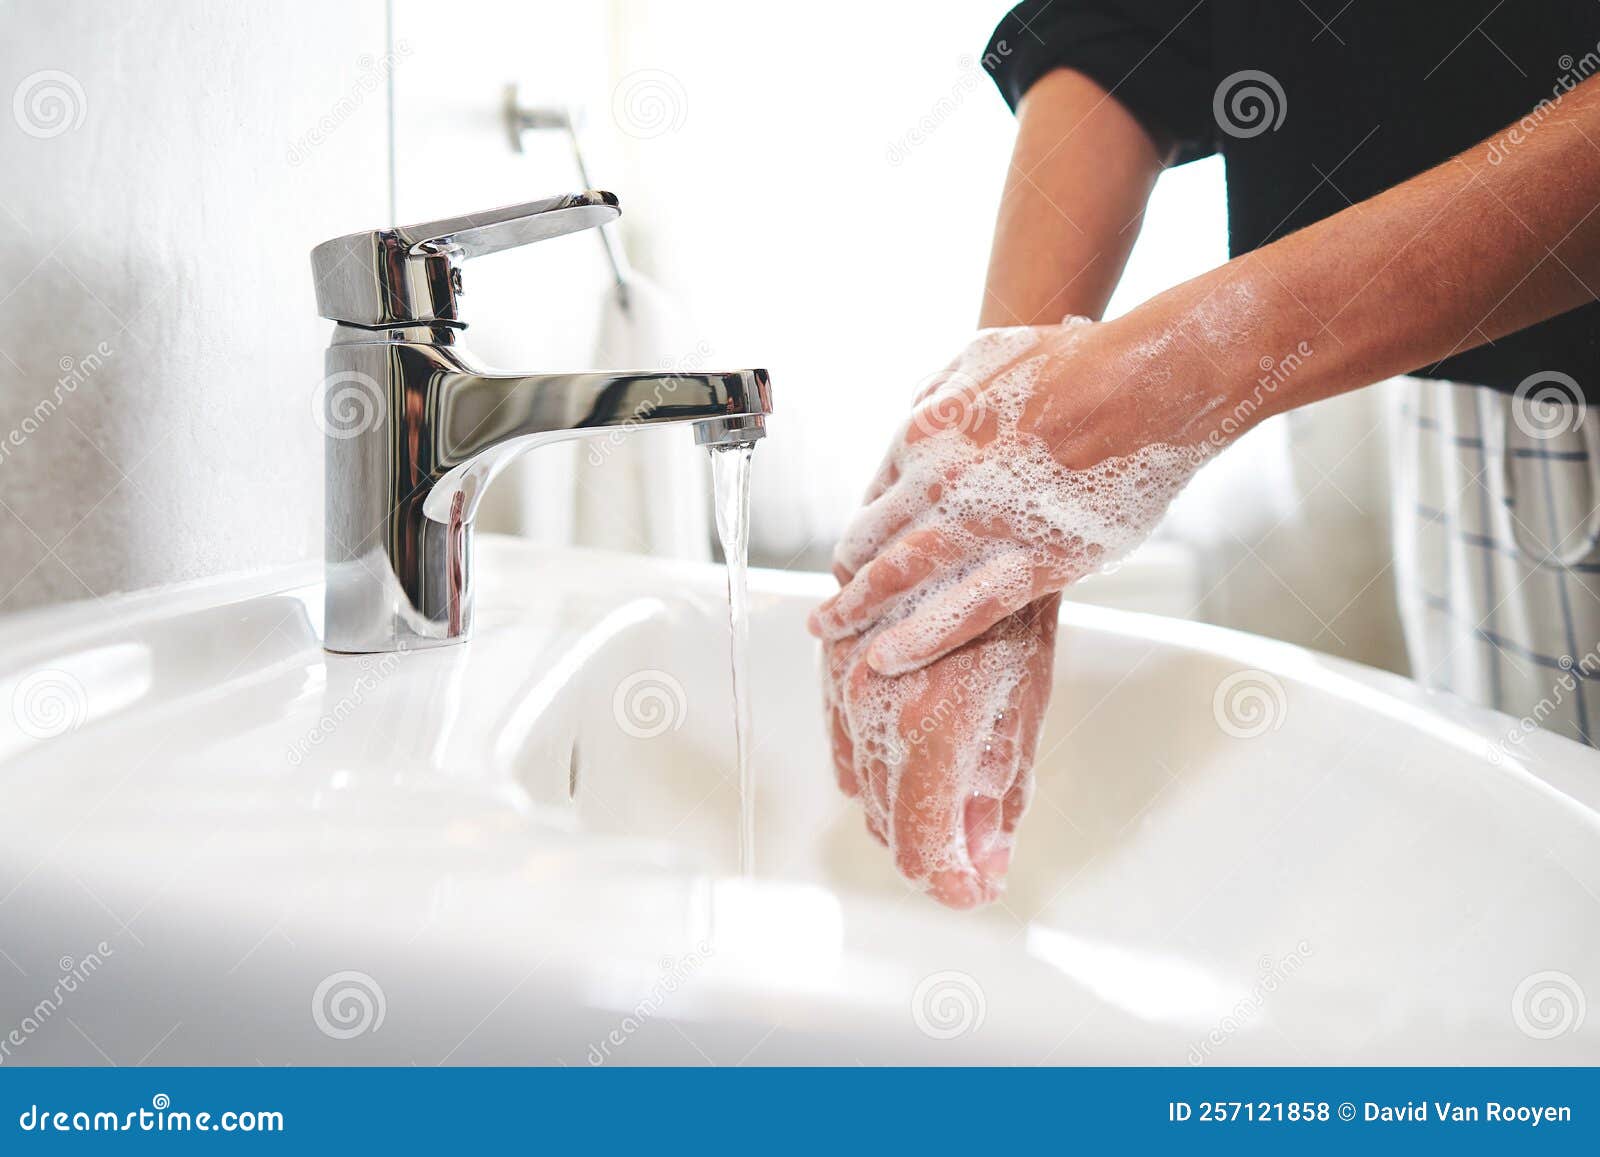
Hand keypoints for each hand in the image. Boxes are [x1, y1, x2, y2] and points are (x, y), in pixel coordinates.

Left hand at [808, 320, 1210, 674]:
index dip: (863, 528)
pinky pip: (963, 612)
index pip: (876, 494)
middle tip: (828, 604)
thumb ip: (940, 394)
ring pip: (900, 578)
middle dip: (846, 575)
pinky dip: (919, 638)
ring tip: (828, 633)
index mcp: (925, 431)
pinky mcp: (1034, 562)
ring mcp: (984, 525)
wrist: (1145, 383)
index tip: (855, 553)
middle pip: (873, 539)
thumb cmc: (1073, 362)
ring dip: (857, 609)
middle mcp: (940, 481)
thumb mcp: (981, 356)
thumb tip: (917, 417)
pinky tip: (885, 658)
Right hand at [822, 593, 1057, 907]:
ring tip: (951, 803)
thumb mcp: (1023, 712)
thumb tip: (983, 868)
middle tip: (976, 854)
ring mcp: (846, 682)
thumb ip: (995, 800)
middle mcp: (875, 709)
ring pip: (863, 784)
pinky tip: (908, 763)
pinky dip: (874, 765)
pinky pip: (843, 739)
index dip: (951, 883)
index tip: (979, 889)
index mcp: (931, 728)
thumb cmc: (1015, 612)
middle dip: (933, 847)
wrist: (976, 526)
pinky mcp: (833, 660)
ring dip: (904, 806)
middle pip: (888, 821)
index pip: (920, 847)